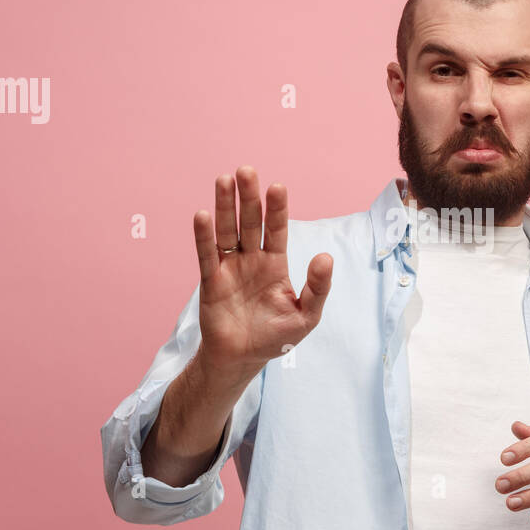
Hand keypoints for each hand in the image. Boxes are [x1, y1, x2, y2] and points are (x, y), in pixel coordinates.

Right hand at [192, 165, 332, 374]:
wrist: (243, 358)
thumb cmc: (276, 337)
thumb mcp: (306, 316)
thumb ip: (317, 288)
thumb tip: (326, 257)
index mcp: (275, 263)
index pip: (276, 229)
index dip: (277, 209)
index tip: (277, 186)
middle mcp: (252, 259)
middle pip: (250, 222)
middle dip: (249, 197)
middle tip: (246, 171)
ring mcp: (230, 268)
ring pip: (227, 232)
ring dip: (225, 207)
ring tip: (224, 180)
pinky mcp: (211, 282)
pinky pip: (207, 256)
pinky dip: (204, 237)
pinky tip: (202, 215)